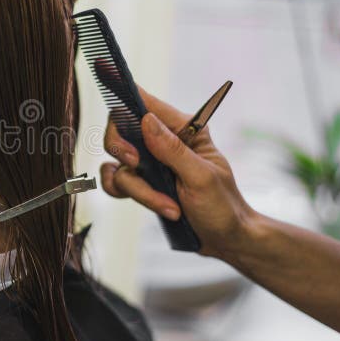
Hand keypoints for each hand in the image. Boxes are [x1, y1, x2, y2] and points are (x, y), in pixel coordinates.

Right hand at [99, 85, 257, 259]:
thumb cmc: (223, 206)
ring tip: (170, 206)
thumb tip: (145, 120)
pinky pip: (115, 180)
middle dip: (123, 151)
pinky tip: (158, 206)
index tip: (115, 113)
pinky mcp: (140, 181)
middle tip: (137, 165)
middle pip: (120, 129)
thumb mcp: (202, 178)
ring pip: (118, 163)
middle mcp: (162, 140)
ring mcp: (149, 161)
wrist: (225, 239)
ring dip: (140, 190)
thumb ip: (173, 150)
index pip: (145, 103)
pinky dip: (126, 195)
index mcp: (183, 128)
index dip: (124, 101)